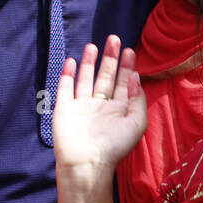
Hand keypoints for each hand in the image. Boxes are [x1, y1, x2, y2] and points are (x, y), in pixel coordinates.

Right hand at [53, 36, 147, 180]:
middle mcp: (101, 106)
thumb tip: (134, 76)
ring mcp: (82, 106)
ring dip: (89, 62)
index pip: (124, 83)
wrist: (86, 163)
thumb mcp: (136, 124)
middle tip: (114, 39)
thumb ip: (138, 99)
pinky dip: (68, 74)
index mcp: (119, 109)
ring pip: (86, 79)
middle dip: (110, 58)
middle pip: (106, 76)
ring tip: (93, 46)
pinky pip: (65, 88)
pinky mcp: (64, 109)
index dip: (127, 66)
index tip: (130, 50)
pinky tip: (71, 61)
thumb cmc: (115, 147)